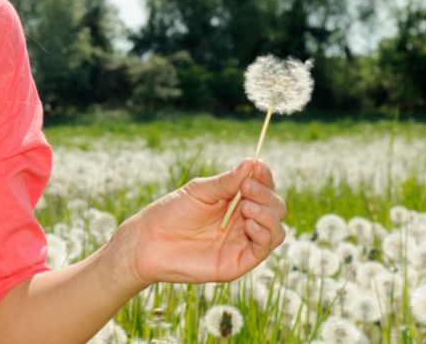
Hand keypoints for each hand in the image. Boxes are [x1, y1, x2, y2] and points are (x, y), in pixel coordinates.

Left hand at [116, 159, 286, 287]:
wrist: (149, 241)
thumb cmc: (171, 213)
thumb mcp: (200, 191)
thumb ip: (227, 182)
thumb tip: (252, 163)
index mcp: (236, 202)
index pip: (264, 189)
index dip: (265, 177)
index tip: (258, 166)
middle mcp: (244, 222)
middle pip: (275, 208)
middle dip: (266, 195)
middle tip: (247, 187)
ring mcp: (242, 243)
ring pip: (276, 230)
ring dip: (268, 214)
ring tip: (246, 206)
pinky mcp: (238, 263)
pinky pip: (263, 249)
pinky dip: (263, 233)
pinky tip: (248, 223)